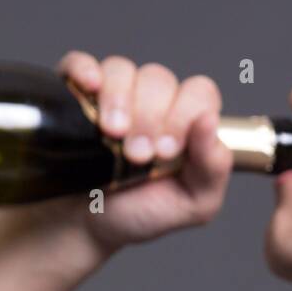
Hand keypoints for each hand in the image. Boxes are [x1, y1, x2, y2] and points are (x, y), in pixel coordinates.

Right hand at [55, 51, 232, 249]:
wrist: (89, 227)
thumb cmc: (143, 212)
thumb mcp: (193, 203)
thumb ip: (214, 167)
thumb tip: (210, 122)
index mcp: (188, 122)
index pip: (199, 92)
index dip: (184, 115)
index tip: (165, 152)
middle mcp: (154, 101)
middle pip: (159, 79)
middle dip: (149, 120)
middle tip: (137, 156)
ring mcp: (115, 94)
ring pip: (122, 70)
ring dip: (118, 100)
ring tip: (111, 135)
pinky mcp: (77, 92)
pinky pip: (80, 63)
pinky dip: (84, 70)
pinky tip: (89, 88)